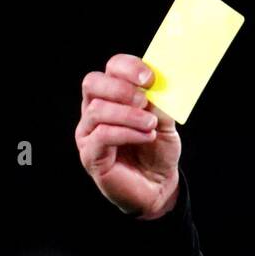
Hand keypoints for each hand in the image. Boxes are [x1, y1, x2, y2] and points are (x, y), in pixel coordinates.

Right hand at [75, 52, 181, 218]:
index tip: (150, 78)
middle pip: (93, 83)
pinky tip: (145, 136)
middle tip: (143, 98)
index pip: (111, 69)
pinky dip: (126, 133)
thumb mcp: (165, 124)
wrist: (158, 187)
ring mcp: (89, 132)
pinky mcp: (90, 155)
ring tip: (151, 125)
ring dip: (128, 114)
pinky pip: (102, 136)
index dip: (127, 68)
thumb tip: (156, 89)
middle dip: (120, 87)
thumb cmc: (157, 153)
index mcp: (112, 96)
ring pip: (97, 110)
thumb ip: (160, 105)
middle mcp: (94, 110)